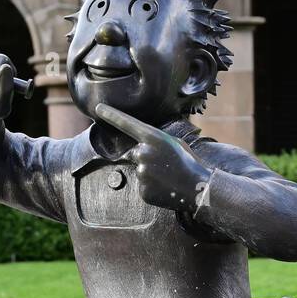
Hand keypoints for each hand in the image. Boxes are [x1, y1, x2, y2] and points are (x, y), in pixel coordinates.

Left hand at [96, 103, 211, 211]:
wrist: (198, 188)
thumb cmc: (189, 164)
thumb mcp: (175, 144)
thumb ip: (155, 142)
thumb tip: (142, 145)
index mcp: (153, 138)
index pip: (127, 123)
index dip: (111, 115)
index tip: (98, 108)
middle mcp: (144, 153)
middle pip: (136, 153)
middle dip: (147, 158)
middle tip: (165, 165)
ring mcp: (141, 172)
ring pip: (140, 170)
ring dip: (151, 174)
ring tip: (168, 177)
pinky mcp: (142, 189)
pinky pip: (142, 186)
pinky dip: (152, 187)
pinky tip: (164, 187)